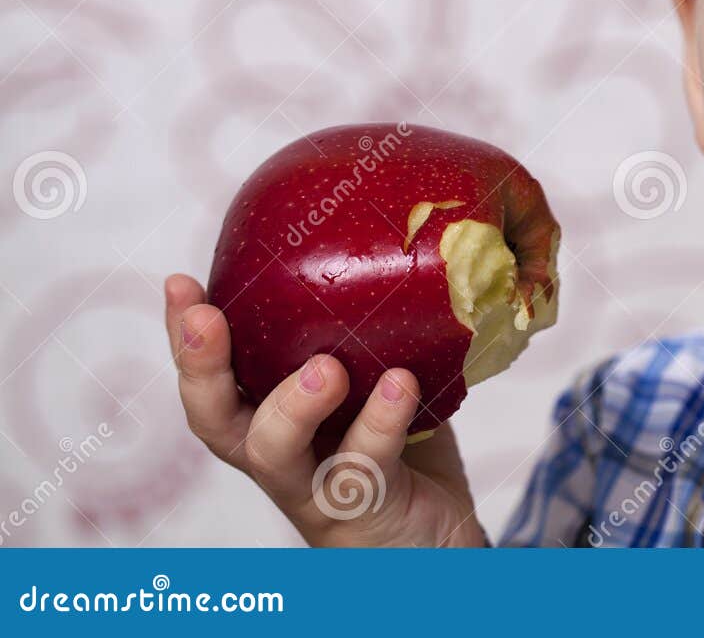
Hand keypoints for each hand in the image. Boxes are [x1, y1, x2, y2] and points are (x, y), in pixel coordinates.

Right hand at [163, 273, 489, 546]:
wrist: (438, 542)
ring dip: (293, 404)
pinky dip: (381, 422)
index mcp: (270, 418)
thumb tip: (392, 245)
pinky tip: (403, 382)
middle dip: (201, 366)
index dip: (187, 338)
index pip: (212, 379)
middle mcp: (278, 457)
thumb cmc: (400, 452)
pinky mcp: (361, 508)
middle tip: (206, 316)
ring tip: (325, 367)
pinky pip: (363, 464)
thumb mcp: (378, 382)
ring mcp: (313, 487)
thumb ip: (370, 331)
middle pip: (215, 419)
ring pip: (275, 451)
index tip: (180, 283)